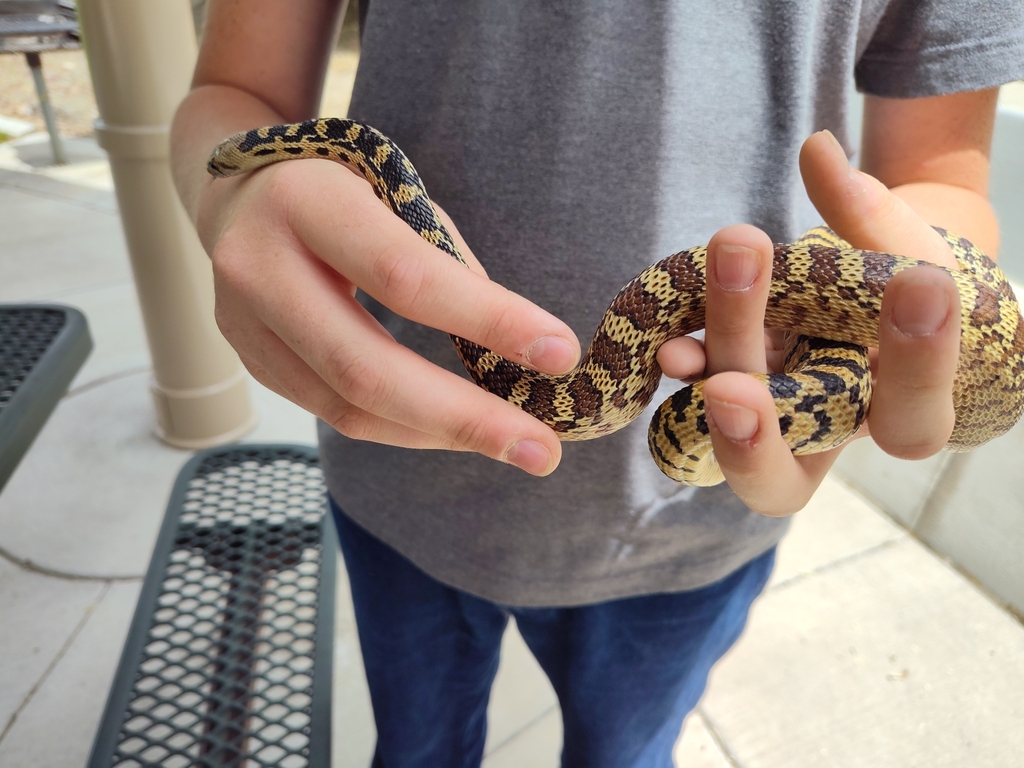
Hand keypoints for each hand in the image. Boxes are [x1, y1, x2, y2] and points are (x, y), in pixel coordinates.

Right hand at [201, 157, 580, 475]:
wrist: (240, 196)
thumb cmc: (343, 191)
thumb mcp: (396, 193)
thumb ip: (446, 264)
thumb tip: (516, 349)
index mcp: (307, 202)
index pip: (406, 276)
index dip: (487, 320)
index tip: (561, 353)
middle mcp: (258, 268)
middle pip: (367, 369)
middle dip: (466, 418)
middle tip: (545, 450)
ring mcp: (242, 324)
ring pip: (349, 408)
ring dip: (441, 437)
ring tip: (516, 448)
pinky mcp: (252, 362)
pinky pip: (335, 414)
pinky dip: (405, 430)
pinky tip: (453, 432)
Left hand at [656, 131, 961, 514]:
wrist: (869, 309)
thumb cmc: (903, 285)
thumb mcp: (899, 252)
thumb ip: (864, 214)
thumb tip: (816, 149)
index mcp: (900, 413)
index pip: (913, 415)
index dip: (918, 361)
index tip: (921, 282)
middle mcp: (823, 439)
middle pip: (788, 470)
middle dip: (758, 430)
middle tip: (730, 392)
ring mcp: (768, 427)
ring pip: (729, 442)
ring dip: (701, 388)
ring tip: (672, 346)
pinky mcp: (727, 399)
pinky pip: (696, 403)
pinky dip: (681, 372)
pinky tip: (660, 345)